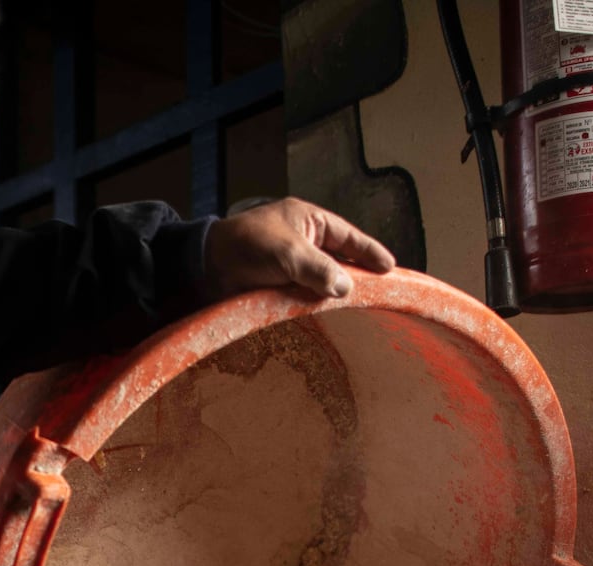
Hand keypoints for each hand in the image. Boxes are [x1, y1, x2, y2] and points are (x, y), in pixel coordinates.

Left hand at [203, 197, 395, 300]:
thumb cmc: (244, 247)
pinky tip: (328, 317)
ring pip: (322, 278)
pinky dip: (316, 304)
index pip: (348, 236)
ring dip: (335, 293)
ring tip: (359, 309)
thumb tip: (345, 288)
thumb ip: (318, 269)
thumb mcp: (287, 254)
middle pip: (339, 258)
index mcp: (308, 220)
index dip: (370, 252)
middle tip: (380, 292)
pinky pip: (305, 293)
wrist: (202, 267)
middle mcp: (302, 239)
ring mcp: (290, 263)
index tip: (390, 268)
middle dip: (357, 275)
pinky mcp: (277, 284)